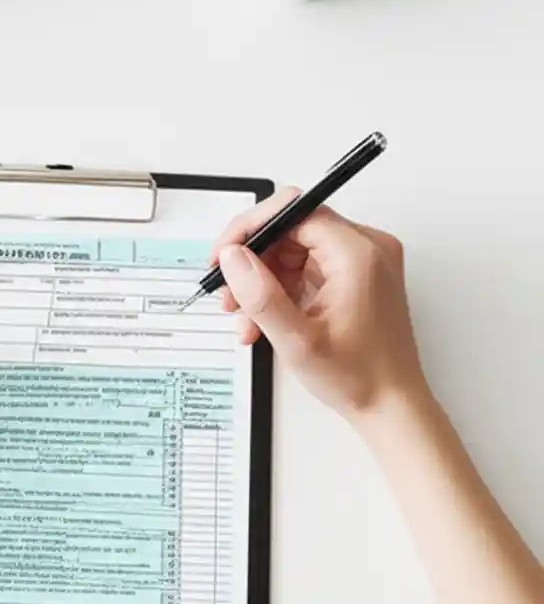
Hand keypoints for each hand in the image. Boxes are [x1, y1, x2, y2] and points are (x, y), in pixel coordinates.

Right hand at [213, 188, 427, 419]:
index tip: (224, 255)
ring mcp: (363, 261)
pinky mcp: (357, 276)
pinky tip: (263, 319)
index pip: (292, 211)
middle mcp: (366, 248)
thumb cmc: (359, 377)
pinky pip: (306, 267)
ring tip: (244, 316)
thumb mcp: (296, 340)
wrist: (392, 407)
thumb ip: (260, 294)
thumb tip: (232, 256)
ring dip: (262, 279)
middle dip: (252, 260)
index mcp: (358, 254)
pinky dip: (281, 289)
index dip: (250, 229)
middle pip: (290, 229)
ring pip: (293, 250)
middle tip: (229, 293)